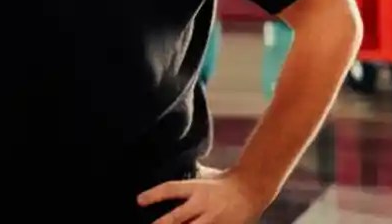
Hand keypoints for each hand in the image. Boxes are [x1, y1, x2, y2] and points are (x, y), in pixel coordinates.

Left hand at [137, 168, 271, 223]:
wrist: (253, 189)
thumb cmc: (224, 182)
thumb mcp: (205, 176)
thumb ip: (188, 183)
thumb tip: (169, 172)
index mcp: (197, 187)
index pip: (171, 189)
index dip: (154, 195)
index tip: (139, 201)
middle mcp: (203, 204)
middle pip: (177, 218)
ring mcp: (213, 219)